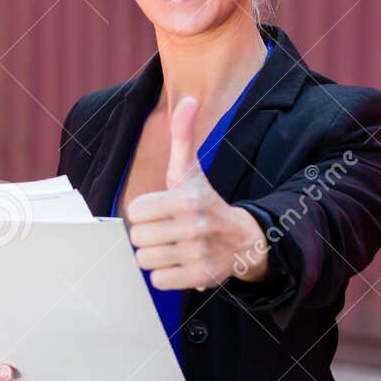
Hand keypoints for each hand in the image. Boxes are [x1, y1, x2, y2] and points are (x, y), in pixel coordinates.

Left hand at [125, 97, 269, 289]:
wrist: (244, 239)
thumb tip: (188, 99)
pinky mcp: (201, 277)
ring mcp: (197, 254)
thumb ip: (183, 135)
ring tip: (170, 247)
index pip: (136, 210)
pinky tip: (177, 263)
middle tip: (163, 230)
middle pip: (138, 238)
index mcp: (185, 198)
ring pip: (146, 261)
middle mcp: (193, 227)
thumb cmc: (205, 200)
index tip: (157, 210)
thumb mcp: (190, 169)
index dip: (143, 211)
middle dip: (147, 235)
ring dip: (154, 256)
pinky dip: (164, 275)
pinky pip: (159, 281)